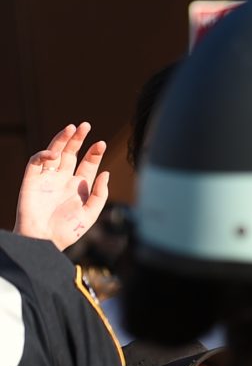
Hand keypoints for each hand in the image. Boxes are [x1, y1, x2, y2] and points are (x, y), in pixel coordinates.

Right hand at [16, 123, 110, 251]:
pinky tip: (54, 153)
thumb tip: (106, 172)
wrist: (44, 240)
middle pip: (71, 153)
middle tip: (85, 125)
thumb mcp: (91, 213)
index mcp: (79, 186)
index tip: (102, 144)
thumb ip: (100, 193)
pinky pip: (36, 162)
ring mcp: (47, 178)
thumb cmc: (68, 230)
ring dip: (61, 140)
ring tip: (71, 127)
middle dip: (78, 139)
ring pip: (54, 153)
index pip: (87, 164)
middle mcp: (63, 179)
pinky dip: (44, 154)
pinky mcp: (31, 180)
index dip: (94, 153)